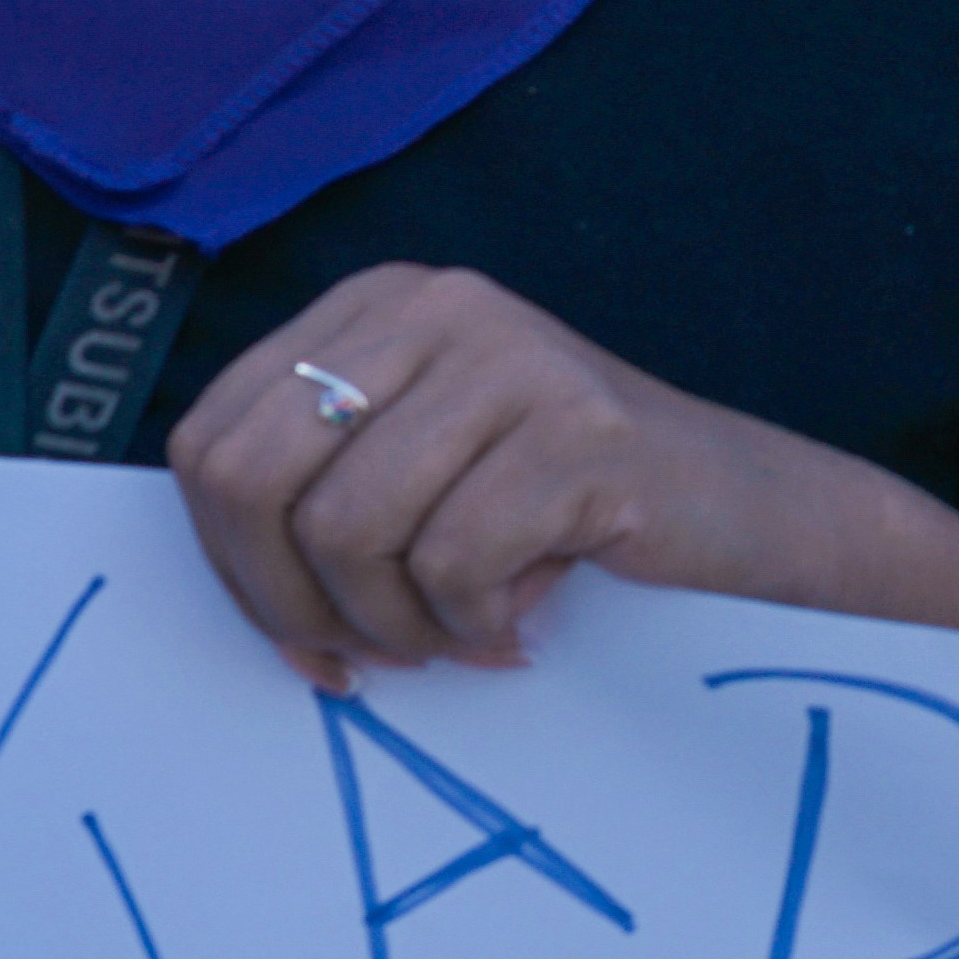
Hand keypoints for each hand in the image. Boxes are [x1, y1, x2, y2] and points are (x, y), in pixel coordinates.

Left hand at [170, 266, 958, 679]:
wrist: (749, 520)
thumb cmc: (566, 517)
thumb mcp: (421, 474)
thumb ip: (319, 497)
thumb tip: (242, 598)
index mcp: (377, 306)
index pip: (209, 442)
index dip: (231, 565)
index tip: (302, 631)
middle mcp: (437, 305)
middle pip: (251, 478)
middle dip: (292, 602)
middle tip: (371, 653)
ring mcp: (512, 354)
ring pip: (346, 532)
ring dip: (397, 626)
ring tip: (462, 634)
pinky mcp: (580, 426)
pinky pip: (452, 564)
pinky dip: (475, 627)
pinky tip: (524, 622)